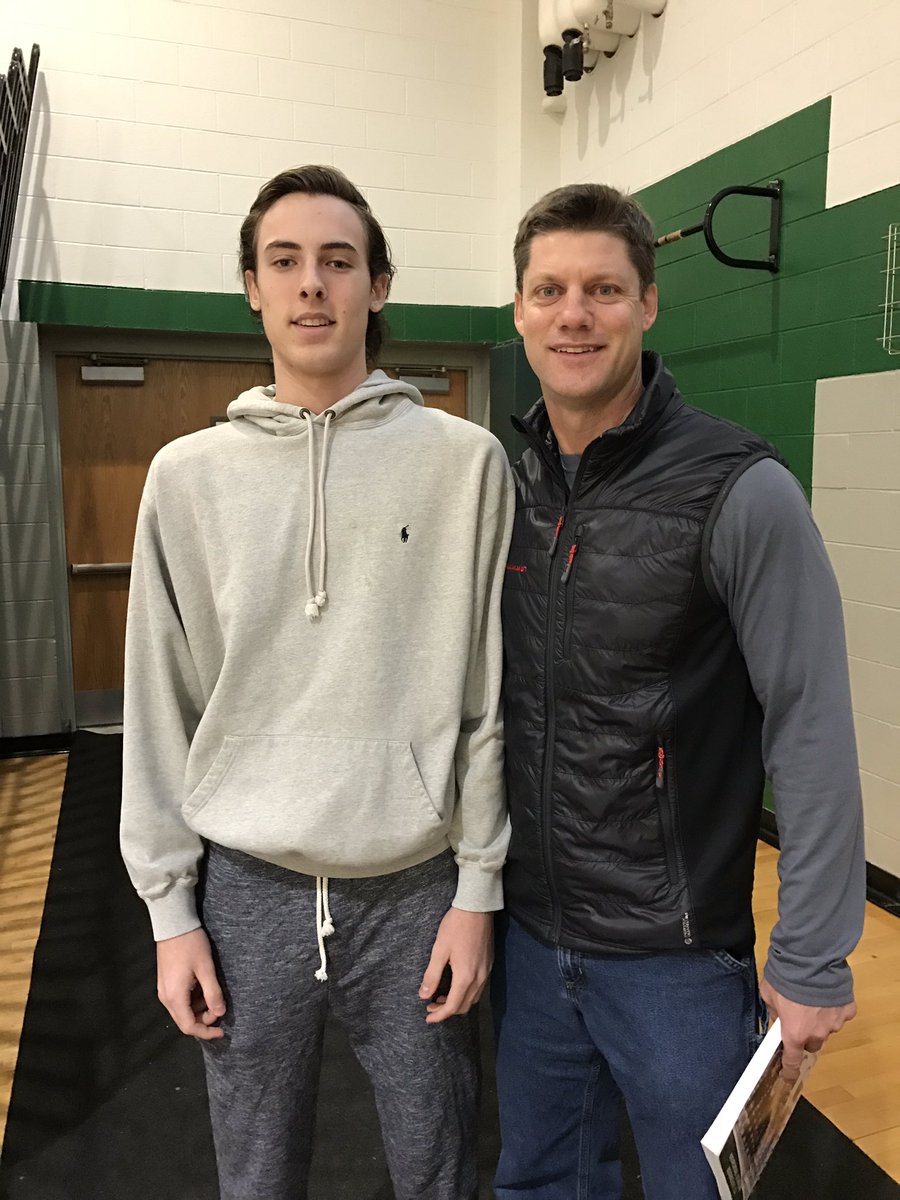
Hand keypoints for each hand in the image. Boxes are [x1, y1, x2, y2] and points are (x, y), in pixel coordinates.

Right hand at [157, 927, 225, 1039]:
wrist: (173, 924)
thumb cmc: (191, 944)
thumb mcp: (206, 968)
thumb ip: (213, 992)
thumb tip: (220, 1013)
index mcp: (175, 997)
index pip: (189, 1026)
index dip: (206, 1032)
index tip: (222, 1031)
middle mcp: (166, 998)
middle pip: (184, 1021)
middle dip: (204, 1020)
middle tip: (220, 1007)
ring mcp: (164, 990)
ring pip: (182, 1011)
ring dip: (199, 1009)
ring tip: (213, 994)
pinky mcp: (166, 982)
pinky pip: (179, 1000)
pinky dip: (193, 1000)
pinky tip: (203, 987)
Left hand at [418, 908, 492, 1024]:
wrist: (477, 908)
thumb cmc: (455, 927)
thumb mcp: (439, 950)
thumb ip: (432, 975)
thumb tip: (424, 996)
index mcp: (465, 977)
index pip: (452, 1006)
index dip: (439, 1016)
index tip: (428, 1018)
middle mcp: (479, 978)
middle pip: (464, 1006)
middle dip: (447, 1010)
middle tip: (430, 1006)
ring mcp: (486, 971)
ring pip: (473, 998)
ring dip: (457, 1002)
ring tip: (441, 997)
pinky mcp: (488, 964)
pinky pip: (478, 988)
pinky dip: (466, 993)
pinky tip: (455, 985)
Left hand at [759, 976, 855, 1081]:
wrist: (810, 960)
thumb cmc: (784, 978)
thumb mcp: (768, 994)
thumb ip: (773, 1010)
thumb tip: (779, 1016)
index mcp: (794, 1033)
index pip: (792, 1060)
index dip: (789, 1070)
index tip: (788, 1076)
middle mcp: (816, 1034)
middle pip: (812, 1043)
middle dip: (805, 1035)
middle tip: (799, 1017)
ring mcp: (834, 1023)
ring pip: (827, 1028)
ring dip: (820, 1019)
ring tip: (812, 999)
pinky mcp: (847, 1010)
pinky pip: (840, 1014)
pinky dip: (834, 1007)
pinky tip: (827, 994)